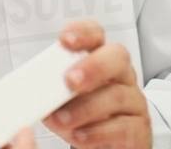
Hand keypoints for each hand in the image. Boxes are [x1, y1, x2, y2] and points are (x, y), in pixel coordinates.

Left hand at [42, 19, 152, 148]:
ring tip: (63, 119)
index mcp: (99, 59)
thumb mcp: (61, 97)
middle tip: (69, 81)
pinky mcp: (139, 129)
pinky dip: (98, 132)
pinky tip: (80, 135)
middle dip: (93, 67)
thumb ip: (50, 86)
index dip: (82, 33)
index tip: (64, 40)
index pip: (96, 35)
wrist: (100, 144)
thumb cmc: (78, 114)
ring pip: (117, 95)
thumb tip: (31, 86)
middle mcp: (121, 75)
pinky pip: (124, 127)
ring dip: (85, 108)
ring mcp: (134, 101)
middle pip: (117, 57)